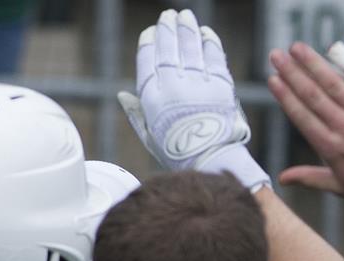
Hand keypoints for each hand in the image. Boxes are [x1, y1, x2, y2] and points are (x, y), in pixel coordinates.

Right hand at [116, 9, 268, 190]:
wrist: (213, 162)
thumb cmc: (179, 153)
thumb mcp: (150, 137)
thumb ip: (137, 113)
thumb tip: (122, 95)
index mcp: (153, 100)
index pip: (147, 61)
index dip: (149, 43)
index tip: (150, 32)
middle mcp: (173, 88)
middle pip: (168, 49)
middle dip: (168, 29)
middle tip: (169, 15)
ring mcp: (198, 85)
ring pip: (190, 48)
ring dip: (187, 29)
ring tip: (185, 16)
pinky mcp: (221, 86)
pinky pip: (214, 57)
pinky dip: (209, 43)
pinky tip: (206, 33)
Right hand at [272, 41, 343, 200]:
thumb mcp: (340, 186)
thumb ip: (309, 178)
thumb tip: (282, 178)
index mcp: (330, 146)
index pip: (302, 116)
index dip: (285, 96)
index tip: (273, 79)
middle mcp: (343, 126)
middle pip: (312, 95)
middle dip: (291, 73)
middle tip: (275, 55)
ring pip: (332, 83)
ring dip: (312, 63)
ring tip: (296, 47)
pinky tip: (332, 49)